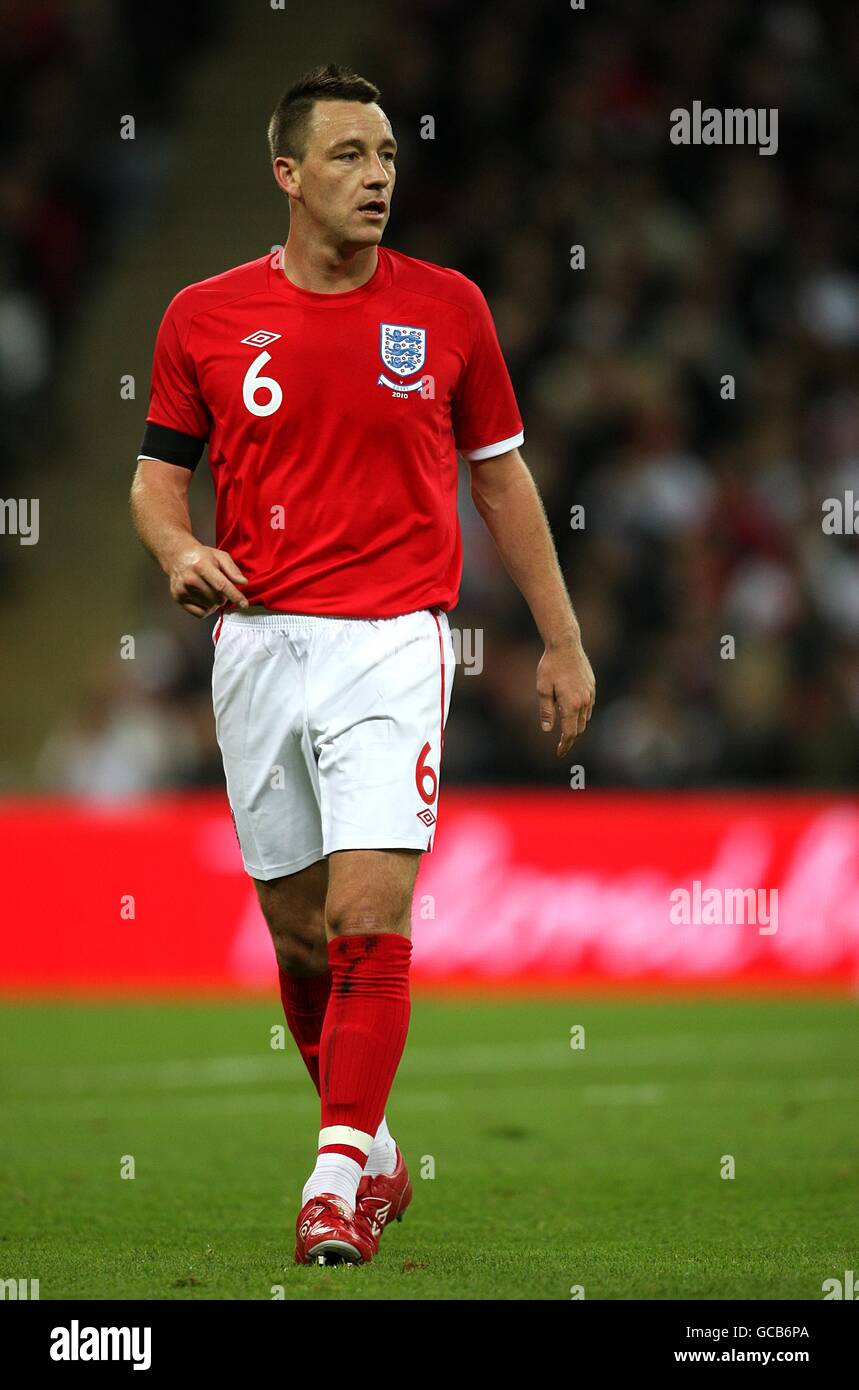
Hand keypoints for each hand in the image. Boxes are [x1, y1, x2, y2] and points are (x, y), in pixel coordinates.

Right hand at [167, 542, 248, 617]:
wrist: (178, 556)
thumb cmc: (200, 556)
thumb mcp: (219, 556)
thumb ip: (232, 569)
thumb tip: (243, 582)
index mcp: (202, 566)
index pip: (222, 585)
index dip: (235, 596)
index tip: (244, 604)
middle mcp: (191, 579)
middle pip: (217, 599)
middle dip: (224, 596)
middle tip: (219, 588)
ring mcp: (183, 590)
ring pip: (210, 607)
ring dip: (215, 602)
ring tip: (210, 590)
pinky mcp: (178, 598)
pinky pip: (200, 614)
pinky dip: (206, 609)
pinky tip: (205, 599)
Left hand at [536, 635, 595, 757]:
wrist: (566, 645)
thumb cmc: (550, 666)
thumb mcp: (542, 689)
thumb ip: (546, 711)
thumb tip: (547, 730)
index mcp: (571, 704)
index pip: (569, 733)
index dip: (564, 745)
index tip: (559, 753)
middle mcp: (584, 702)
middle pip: (579, 729)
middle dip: (570, 739)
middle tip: (561, 746)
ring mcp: (590, 694)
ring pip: (585, 718)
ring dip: (576, 727)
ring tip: (566, 732)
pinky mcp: (592, 687)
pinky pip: (588, 707)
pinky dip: (581, 714)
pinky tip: (573, 713)